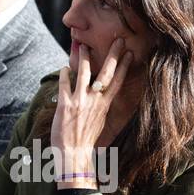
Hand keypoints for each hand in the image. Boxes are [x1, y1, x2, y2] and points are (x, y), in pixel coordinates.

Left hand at [51, 39, 130, 175]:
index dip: (124, 66)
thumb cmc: (86, 141)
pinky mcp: (65, 105)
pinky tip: (64, 67)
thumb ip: (99, 107)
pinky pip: (65, 84)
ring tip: (83, 46)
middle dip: (113, 54)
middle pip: (106, 73)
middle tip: (118, 39)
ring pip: (84, 73)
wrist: (74, 155)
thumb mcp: (98, 122)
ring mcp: (80, 102)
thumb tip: (99, 96)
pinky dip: (64, 74)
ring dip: (84, 58)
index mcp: (104, 105)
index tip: (129, 52)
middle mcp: (94, 101)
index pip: (117, 81)